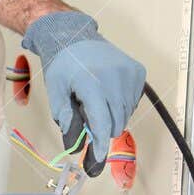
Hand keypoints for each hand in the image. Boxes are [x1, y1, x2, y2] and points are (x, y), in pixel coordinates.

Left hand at [21, 11, 145, 176]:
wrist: (75, 35)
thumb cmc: (63, 64)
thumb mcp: (56, 92)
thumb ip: (66, 119)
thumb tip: (75, 146)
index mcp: (92, 84)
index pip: (103, 124)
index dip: (101, 145)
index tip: (98, 159)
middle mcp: (115, 78)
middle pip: (116, 123)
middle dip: (103, 127)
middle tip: (88, 114)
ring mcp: (129, 74)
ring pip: (126, 114)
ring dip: (113, 115)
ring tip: (96, 98)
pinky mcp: (138, 71)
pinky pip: (134, 101)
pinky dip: (122, 103)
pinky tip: (108, 91)